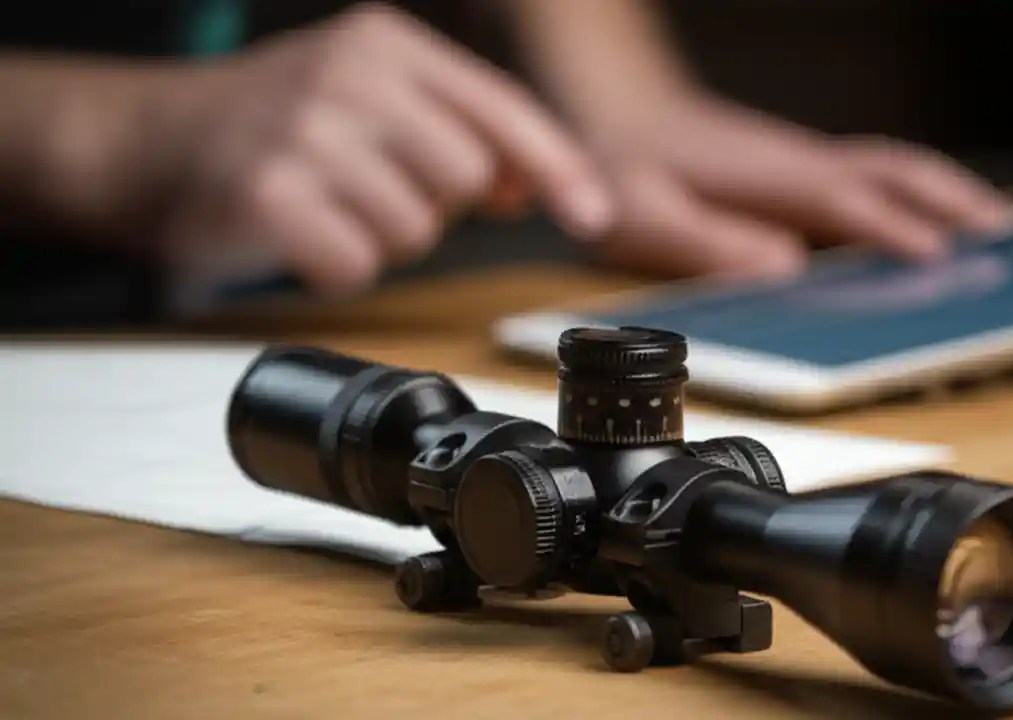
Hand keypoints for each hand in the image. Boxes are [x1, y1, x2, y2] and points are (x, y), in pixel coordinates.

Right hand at [142, 3, 609, 293]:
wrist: (151, 141)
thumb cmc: (280, 126)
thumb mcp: (371, 98)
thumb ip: (459, 131)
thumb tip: (535, 186)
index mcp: (386, 44)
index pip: (501, 110)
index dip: (557, 169)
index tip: (593, 217)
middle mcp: (349, 75)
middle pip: (465, 179)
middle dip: (434, 204)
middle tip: (373, 188)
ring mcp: (305, 131)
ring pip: (415, 229)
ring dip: (383, 236)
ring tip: (333, 205)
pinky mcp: (267, 193)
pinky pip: (357, 263)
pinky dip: (339, 266)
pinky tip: (306, 234)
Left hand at [579, 94, 1012, 279]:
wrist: (620, 113)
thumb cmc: (629, 167)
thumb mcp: (643, 213)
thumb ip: (704, 243)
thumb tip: (781, 270)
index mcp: (767, 177)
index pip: (844, 201)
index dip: (892, 226)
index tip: (941, 255)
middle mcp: (800, 164)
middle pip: (892, 171)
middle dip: (950, 200)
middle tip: (1007, 237)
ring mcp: (806, 162)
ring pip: (891, 169)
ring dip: (945, 194)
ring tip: (996, 230)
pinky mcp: (802, 170)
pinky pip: (873, 178)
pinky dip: (915, 196)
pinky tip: (929, 222)